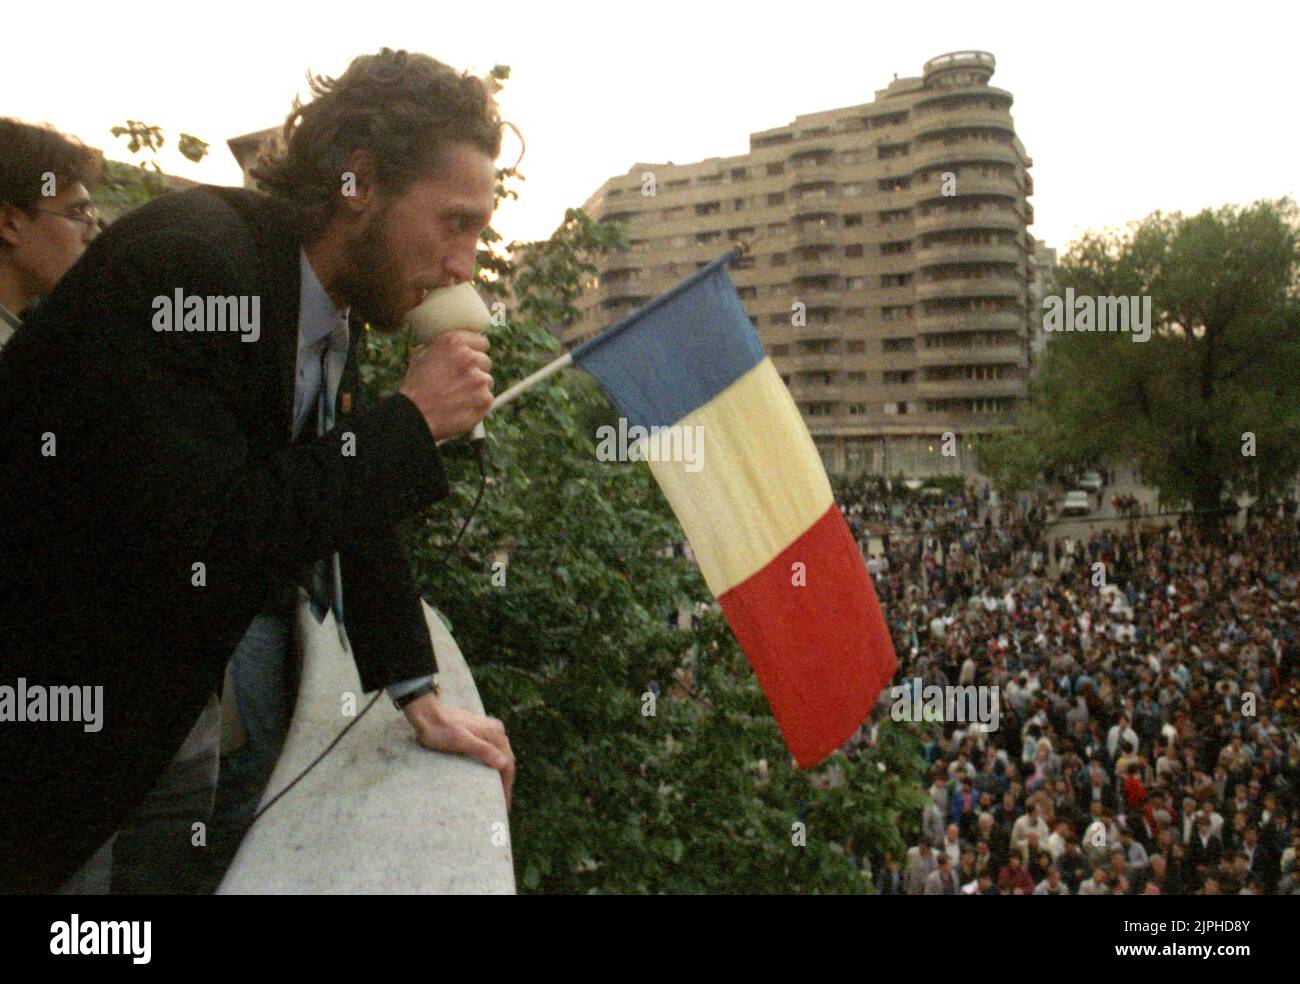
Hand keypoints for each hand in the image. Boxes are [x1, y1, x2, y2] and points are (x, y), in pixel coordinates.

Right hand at [399, 330, 492, 440]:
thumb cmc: (415, 387)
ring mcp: (479, 379)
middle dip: (476, 370)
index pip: (482, 342)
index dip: (475, 351)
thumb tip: (452, 346)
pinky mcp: (485, 399)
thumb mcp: (421, 356)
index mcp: (454, 342)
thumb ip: (440, 347)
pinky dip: (478, 403)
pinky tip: (462, 406)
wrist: (415, 415)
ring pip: (487, 380)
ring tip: (458, 395)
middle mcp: (470, 358)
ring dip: (477, 387)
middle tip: (460, 381)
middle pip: (485, 361)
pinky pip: (487, 398)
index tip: (470, 359)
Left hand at [401, 693, 513, 809]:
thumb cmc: (440, 730)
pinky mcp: (479, 730)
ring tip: (498, 792)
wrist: (426, 713)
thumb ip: (483, 750)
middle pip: (506, 760)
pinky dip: (494, 764)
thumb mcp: (460, 742)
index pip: (508, 764)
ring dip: (501, 774)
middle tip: (503, 803)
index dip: (507, 786)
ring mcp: (488, 729)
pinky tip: (489, 773)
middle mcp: (496, 730)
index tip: (505, 805)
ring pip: (501, 755)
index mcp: (494, 734)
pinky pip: (493, 750)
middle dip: (506, 782)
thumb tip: (503, 763)